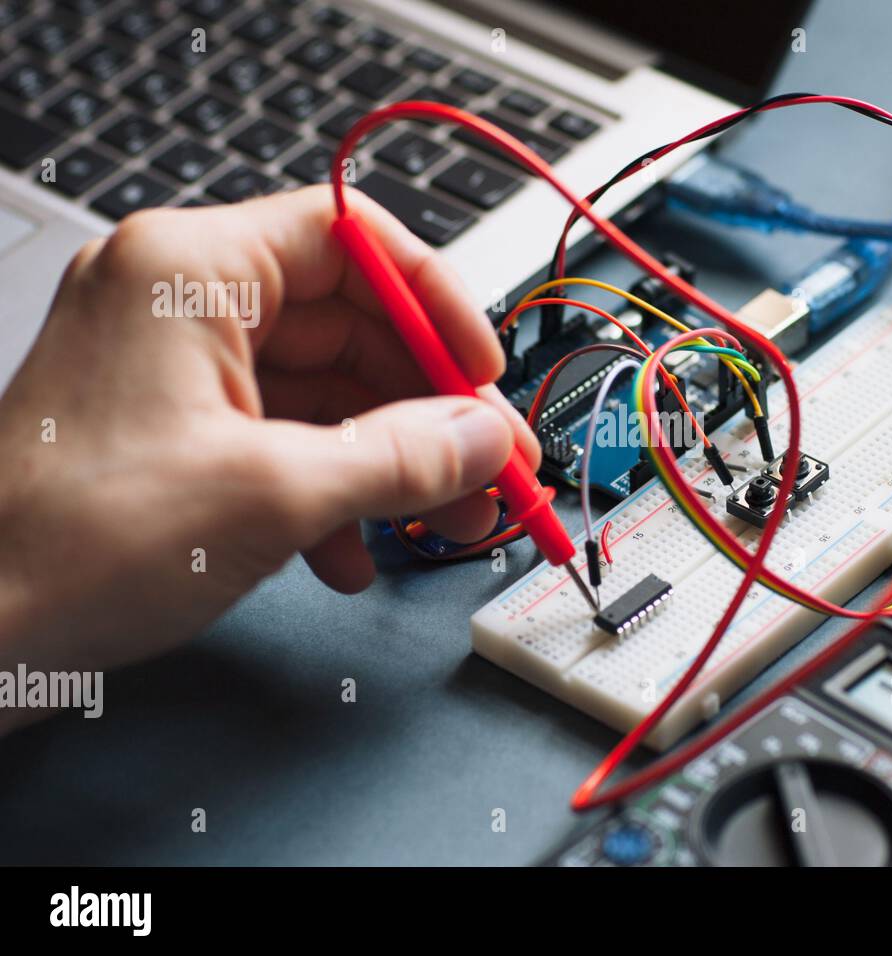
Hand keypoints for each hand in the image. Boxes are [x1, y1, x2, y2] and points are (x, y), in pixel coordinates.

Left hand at [0, 187, 538, 697]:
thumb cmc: (63, 544)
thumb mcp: (271, 495)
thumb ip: (400, 456)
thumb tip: (483, 437)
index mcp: (190, 271)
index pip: (352, 239)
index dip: (435, 300)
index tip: (482, 369)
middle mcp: (181, 304)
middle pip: (350, 324)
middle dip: (428, 402)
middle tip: (487, 463)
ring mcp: (176, 371)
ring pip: (326, 391)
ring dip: (392, 458)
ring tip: (443, 518)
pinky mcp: (176, 433)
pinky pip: (286, 440)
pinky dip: (334, 491)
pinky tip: (353, 551)